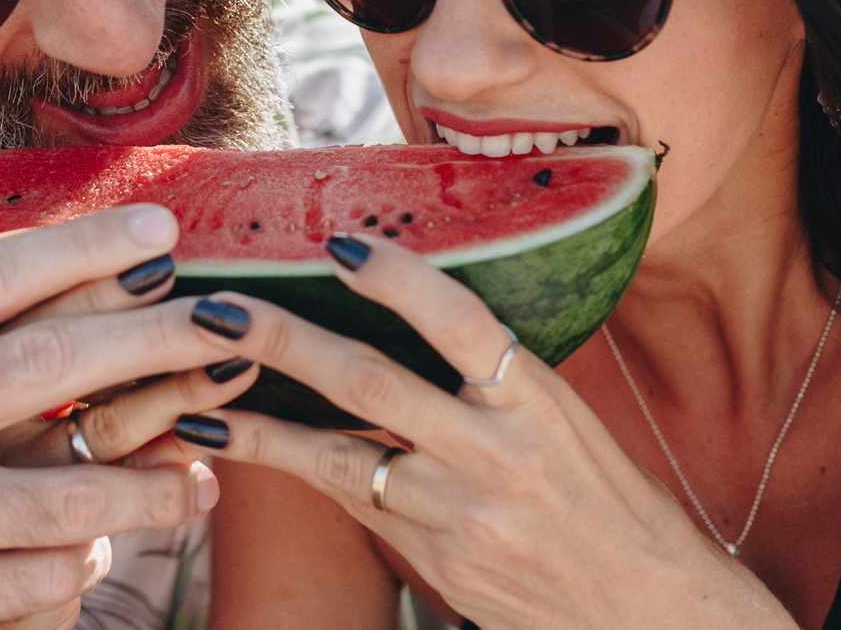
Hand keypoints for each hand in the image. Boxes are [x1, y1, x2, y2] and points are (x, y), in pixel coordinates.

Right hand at [0, 203, 243, 629]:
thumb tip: (68, 291)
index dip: (80, 248)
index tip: (160, 233)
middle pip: (43, 365)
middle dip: (155, 338)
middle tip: (227, 326)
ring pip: (68, 494)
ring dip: (153, 485)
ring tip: (201, 474)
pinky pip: (40, 582)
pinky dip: (83, 565)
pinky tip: (95, 551)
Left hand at [176, 235, 797, 629]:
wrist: (649, 614)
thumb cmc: (609, 499)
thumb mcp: (569, 419)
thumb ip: (491, 373)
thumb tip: (404, 300)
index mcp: (540, 402)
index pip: (463, 324)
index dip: (400, 282)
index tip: (340, 246)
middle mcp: (497, 455)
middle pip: (372, 385)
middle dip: (284, 342)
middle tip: (216, 307)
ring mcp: (459, 516)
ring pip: (337, 457)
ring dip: (257, 422)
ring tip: (190, 392)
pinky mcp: (432, 563)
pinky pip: (347, 502)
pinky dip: (289, 468)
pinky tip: (235, 445)